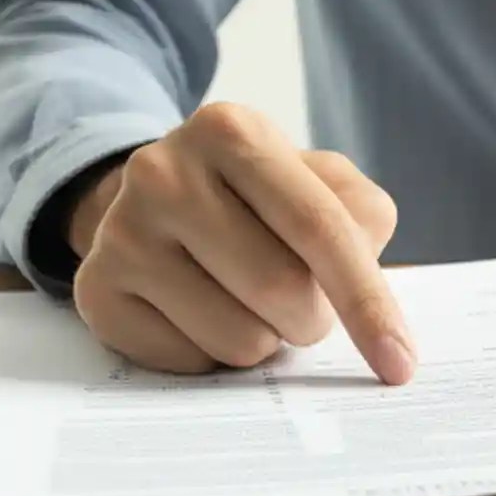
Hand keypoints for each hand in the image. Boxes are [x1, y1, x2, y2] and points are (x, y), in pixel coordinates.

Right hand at [67, 102, 414, 382]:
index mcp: (231, 132)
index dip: (368, 303)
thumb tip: (374, 306)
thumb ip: (362, 219)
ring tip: (246, 301)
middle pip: (282, 290)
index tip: (400, 363)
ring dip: (265, 339)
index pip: (320, 228)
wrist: (159, 202)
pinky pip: (189, 363)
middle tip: (300, 303)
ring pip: (238, 339)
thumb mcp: (322, 182)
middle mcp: (163, 171)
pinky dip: (214, 354)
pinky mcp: (96, 291)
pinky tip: (200, 313)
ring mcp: (121, 232)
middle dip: (312, 317)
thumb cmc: (263, 200)